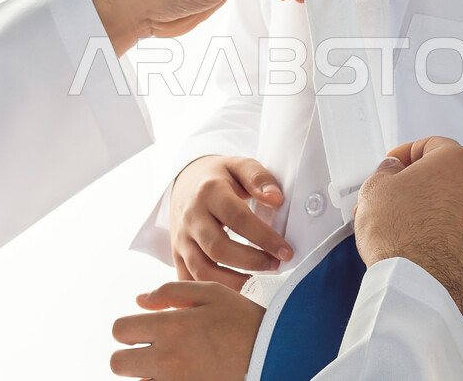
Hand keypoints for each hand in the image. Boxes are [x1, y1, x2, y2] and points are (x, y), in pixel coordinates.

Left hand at [110, 281, 263, 379]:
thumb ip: (170, 292)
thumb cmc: (243, 320)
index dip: (129, 327)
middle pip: (117, 363)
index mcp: (171, 326)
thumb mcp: (211, 293)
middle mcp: (167, 358)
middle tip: (151, 349)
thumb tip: (138, 301)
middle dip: (129, 355)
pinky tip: (181, 375)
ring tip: (170, 365)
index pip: (120, 330)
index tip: (144, 328)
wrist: (274, 353)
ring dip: (145, 374)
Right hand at [169, 156, 293, 290]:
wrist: (184, 182)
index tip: (286, 251)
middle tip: (275, 267)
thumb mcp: (240, 165)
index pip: (238, 218)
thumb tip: (276, 199)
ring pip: (202, 270)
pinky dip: (209, 293)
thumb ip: (259, 178)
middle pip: (218, 248)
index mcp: (209, 192)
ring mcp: (181, 238)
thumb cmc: (220, 176)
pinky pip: (188, 281)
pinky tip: (234, 296)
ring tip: (259, 285)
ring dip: (233, 283)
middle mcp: (191, 217)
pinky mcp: (176, 255)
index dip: (263, 237)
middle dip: (251, 262)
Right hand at [354, 137, 462, 312]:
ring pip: (455, 208)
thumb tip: (395, 170)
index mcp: (456, 163)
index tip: (393, 165)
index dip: (406, 153)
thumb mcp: (376, 188)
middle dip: (418, 186)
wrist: (416, 286)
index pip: (431, 145)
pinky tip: (421, 250)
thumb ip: (388, 171)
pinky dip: (445, 239)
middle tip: (392, 199)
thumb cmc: (398, 234)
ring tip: (402, 230)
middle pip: (446, 178)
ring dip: (432, 212)